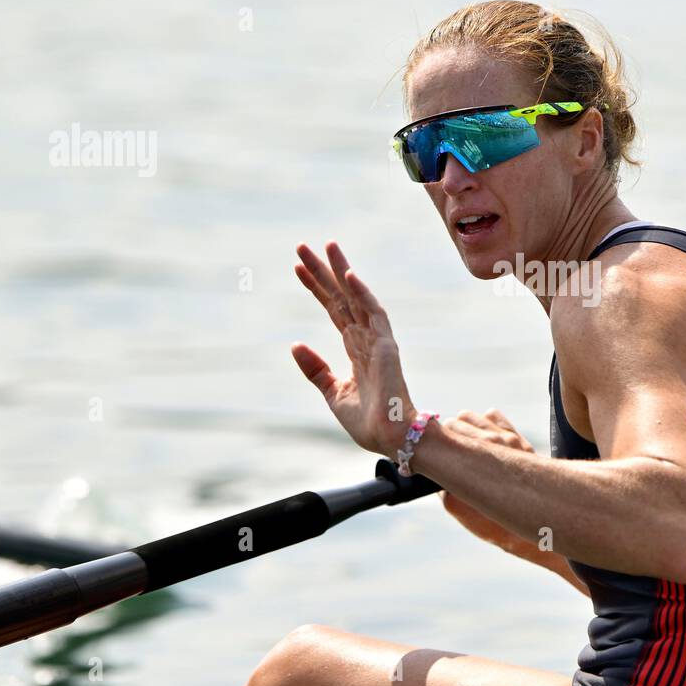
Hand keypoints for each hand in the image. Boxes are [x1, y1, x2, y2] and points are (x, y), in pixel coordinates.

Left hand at [291, 241, 415, 456]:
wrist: (391, 439)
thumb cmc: (369, 423)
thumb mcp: (333, 393)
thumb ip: (316, 369)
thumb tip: (295, 345)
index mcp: (356, 348)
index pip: (333, 309)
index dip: (316, 288)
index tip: (298, 267)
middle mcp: (367, 338)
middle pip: (341, 296)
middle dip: (323, 271)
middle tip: (302, 246)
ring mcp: (378, 340)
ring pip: (356, 297)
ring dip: (341, 271)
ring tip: (326, 246)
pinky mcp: (387, 346)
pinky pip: (374, 314)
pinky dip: (362, 293)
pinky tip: (348, 275)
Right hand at [438, 410, 540, 556]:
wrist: (540, 525)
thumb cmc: (500, 526)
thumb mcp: (467, 516)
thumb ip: (447, 494)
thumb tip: (436, 478)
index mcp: (479, 458)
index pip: (448, 432)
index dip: (437, 443)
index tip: (432, 452)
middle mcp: (494, 442)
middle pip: (457, 421)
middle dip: (448, 436)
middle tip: (447, 453)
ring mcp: (508, 438)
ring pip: (471, 416)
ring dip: (464, 428)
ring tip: (463, 447)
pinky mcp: (518, 438)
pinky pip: (492, 415)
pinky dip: (484, 423)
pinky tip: (482, 440)